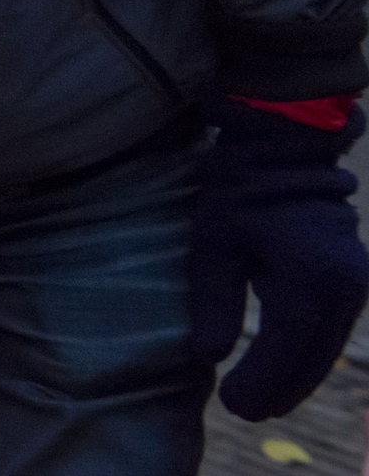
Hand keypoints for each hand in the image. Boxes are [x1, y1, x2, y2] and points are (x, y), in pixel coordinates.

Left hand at [191, 100, 368, 419]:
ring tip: (262, 403)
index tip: (232, 406)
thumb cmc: (240, 187)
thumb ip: (213, 300)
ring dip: (297, 377)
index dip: (259, 382)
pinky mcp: (354, 279)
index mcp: (311, 276)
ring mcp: (357, 282)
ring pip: (328, 347)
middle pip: (313, 356)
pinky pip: (333, 329)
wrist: (286, 147)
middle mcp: (345, 285)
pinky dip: (310, 353)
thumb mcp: (214, 241)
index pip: (285, 347)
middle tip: (244, 413)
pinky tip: (286, 370)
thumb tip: (208, 356)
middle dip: (279, 390)